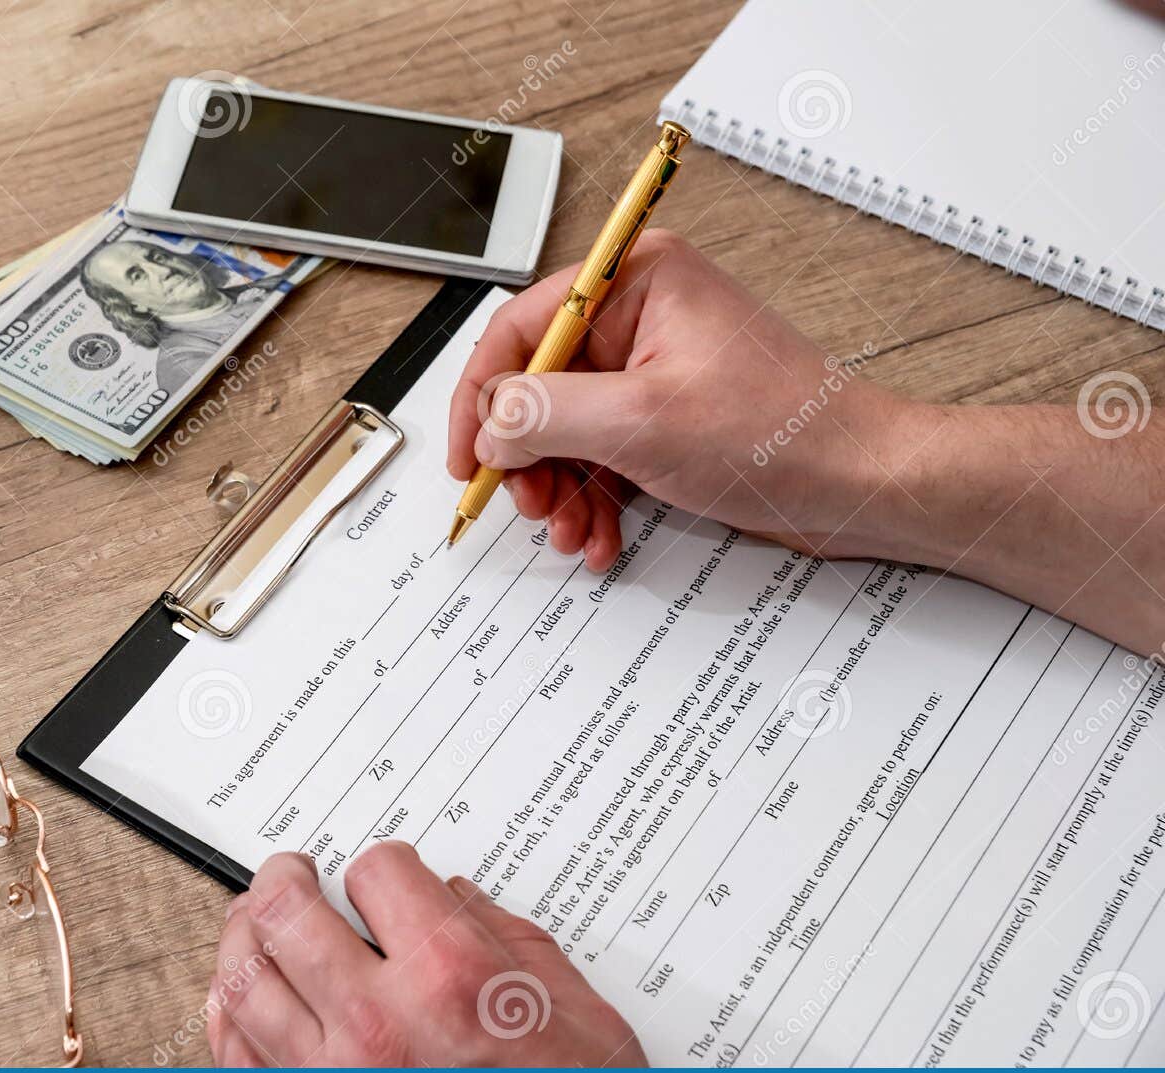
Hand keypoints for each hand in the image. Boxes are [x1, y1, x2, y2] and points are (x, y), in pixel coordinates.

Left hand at [206, 842, 645, 1066]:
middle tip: (292, 871)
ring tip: (256, 919)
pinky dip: (231, 1016)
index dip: (384, 864)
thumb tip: (458, 903)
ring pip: (245, 981)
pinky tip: (241, 995)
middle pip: (285, 912)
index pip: (376, 871)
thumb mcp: (576, 1013)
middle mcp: (379, 1027)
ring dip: (245, 935)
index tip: (387, 874)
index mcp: (450, 981)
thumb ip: (508, 941)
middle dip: (286, 877)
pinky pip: (237, 1061)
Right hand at [447, 229, 923, 569]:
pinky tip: (599, 535)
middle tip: (528, 503)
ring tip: (571, 530)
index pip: (520, 326)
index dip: (483, 396)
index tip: (468, 455)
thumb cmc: (783, 434)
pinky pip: (602, 453)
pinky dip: (593, 499)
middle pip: (538, 383)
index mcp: (635, 281)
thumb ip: (546, 415)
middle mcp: (640, 315)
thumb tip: (489, 424)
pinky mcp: (667, 414)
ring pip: (566, 428)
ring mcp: (654, 367)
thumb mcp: (641, 422)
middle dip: (527, 456)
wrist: (860, 483)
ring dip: (559, 488)